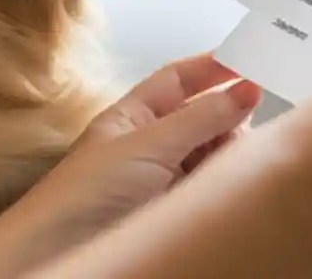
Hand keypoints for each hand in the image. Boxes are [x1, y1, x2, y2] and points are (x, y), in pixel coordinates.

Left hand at [0, 54, 260, 277]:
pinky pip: (210, 186)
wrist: (59, 253)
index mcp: (134, 115)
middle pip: (203, 116)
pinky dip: (225, 181)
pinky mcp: (174, 210)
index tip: (252, 59)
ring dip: (229, 150)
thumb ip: (201, 117)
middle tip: (248, 119)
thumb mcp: (150, 145)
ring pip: (212, 152)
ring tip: (236, 158)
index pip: (179, 79)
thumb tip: (246, 88)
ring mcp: (164, 178)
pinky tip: (234, 181)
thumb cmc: (86, 195)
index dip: (212, 66)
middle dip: (228, 114)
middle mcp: (151, 143)